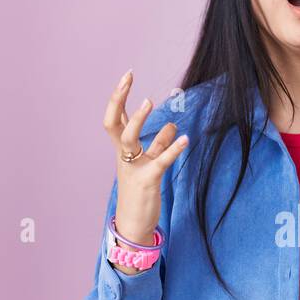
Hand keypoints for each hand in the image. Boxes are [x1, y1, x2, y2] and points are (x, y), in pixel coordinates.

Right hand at [103, 68, 188, 271]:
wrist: (133, 225)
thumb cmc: (140, 193)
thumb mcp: (150, 164)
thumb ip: (160, 145)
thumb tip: (172, 125)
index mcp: (122, 151)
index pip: (114, 118)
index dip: (119, 97)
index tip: (127, 75)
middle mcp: (124, 156)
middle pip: (114, 123)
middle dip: (118, 99)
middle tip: (128, 79)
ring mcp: (133, 168)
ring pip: (130, 139)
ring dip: (140, 119)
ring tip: (151, 100)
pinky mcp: (147, 181)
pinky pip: (159, 161)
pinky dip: (172, 149)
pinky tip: (186, 139)